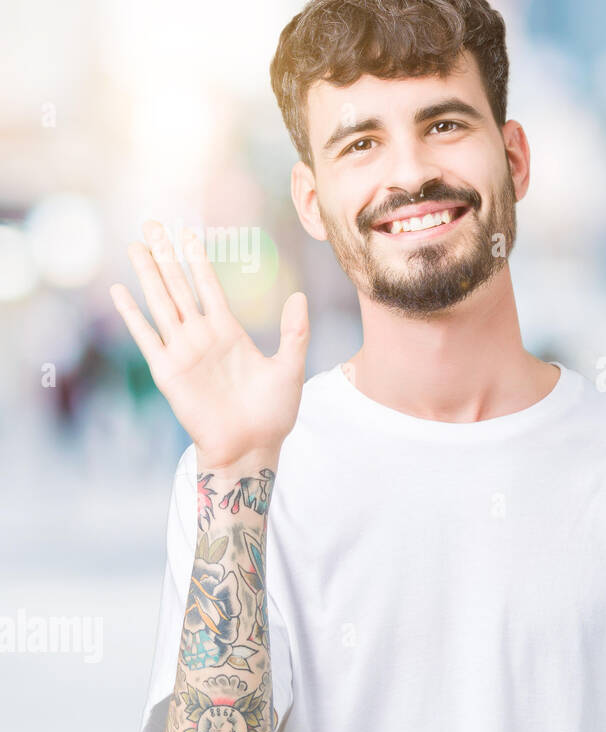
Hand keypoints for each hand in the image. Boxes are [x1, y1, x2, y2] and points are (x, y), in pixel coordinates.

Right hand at [109, 221, 309, 469]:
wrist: (252, 447)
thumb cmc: (273, 414)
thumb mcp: (290, 367)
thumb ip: (295, 332)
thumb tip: (299, 296)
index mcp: (230, 333)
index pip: (209, 286)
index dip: (197, 259)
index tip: (189, 232)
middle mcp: (202, 337)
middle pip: (179, 286)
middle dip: (166, 255)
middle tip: (152, 224)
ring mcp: (183, 352)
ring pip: (161, 303)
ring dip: (148, 275)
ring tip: (136, 245)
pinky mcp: (168, 372)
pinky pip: (147, 337)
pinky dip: (132, 314)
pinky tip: (120, 291)